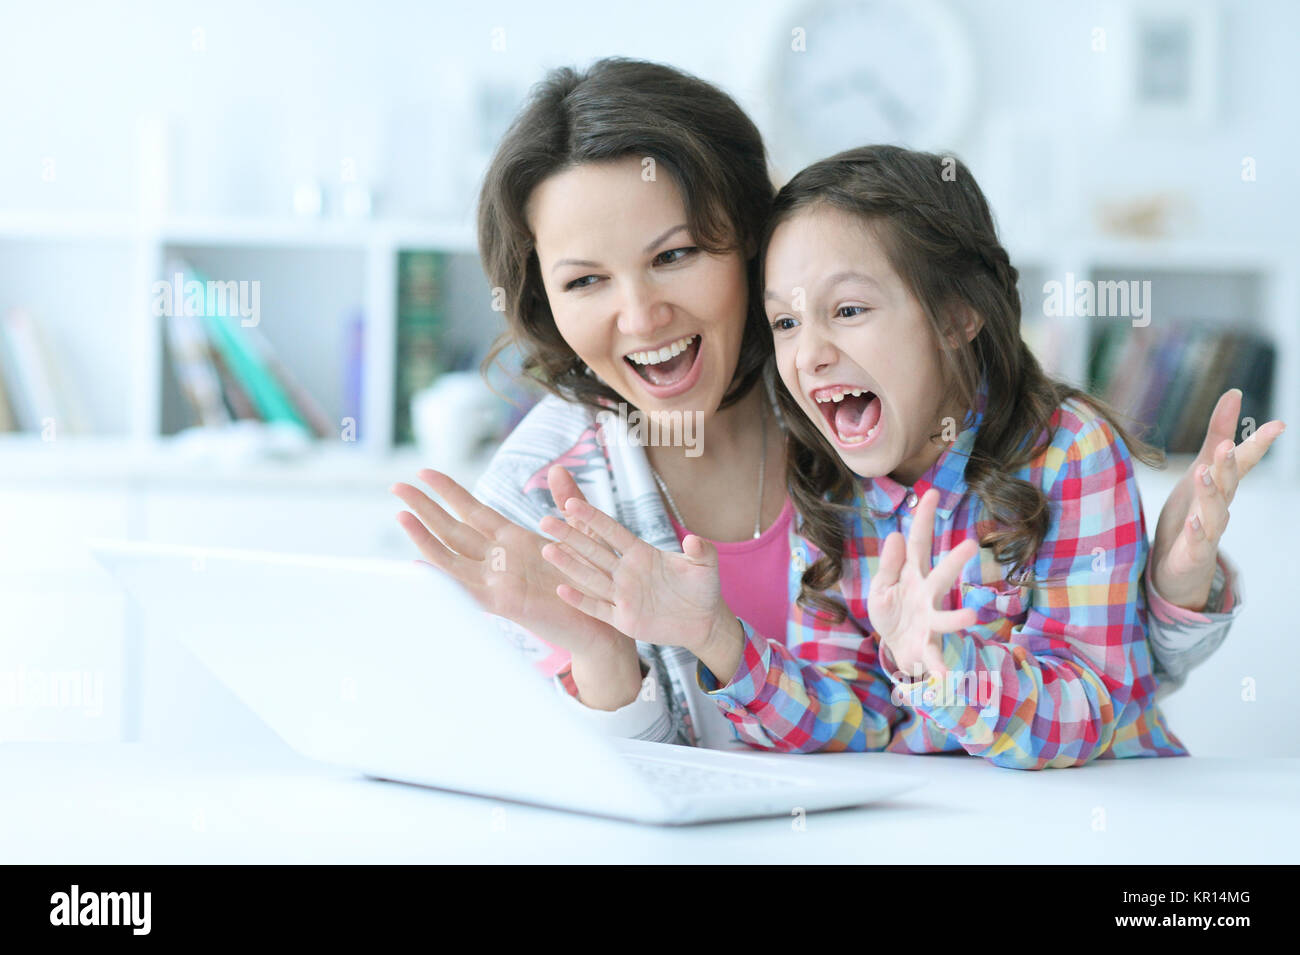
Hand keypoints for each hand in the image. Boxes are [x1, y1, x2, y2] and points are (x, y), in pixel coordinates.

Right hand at [391, 468, 641, 706]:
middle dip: (425, 507)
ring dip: (425, 536)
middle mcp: (500, 559)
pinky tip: (422, 564)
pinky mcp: (504, 603)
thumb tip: (557, 469)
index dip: (449, 492)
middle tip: (396, 485)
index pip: (474, 511)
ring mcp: (498, 580)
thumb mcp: (581, 533)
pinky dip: (444, 577)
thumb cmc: (590, 581)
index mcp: (514, 541)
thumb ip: (568, 501)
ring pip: (452, 555)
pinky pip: (466, 588)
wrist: (602, 625)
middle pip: (454, 528)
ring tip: (401, 515)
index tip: (425, 471)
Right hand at [538, 497, 744, 679]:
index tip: (571, 502)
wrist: (703, 621)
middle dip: (570, 536)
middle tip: (545, 521)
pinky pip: (598, 608)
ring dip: (569, 565)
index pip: (612, 532)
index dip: (593, 518)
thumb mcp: (706, 567)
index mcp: (641, 553)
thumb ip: (701, 551)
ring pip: (590, 577)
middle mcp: (626, 571)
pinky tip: (561, 589)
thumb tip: (694, 539)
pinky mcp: (623, 619)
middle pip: (593, 551)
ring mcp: (622, 595)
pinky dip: (580, 600)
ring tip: (547, 550)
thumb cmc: (703, 588)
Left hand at [868, 488, 977, 681]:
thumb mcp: (882, 587)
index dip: (924, 519)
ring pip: (945, 618)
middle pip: (941, 576)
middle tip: (970, 545)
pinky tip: (946, 677)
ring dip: (957, 617)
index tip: (931, 492)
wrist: (897, 648)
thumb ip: (889, 565)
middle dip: (954, 562)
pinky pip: (935, 658)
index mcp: (913, 575)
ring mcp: (930, 621)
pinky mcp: (927, 647)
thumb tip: (896, 536)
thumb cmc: (893, 611)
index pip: (918, 543)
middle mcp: (927, 595)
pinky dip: (939, 668)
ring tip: (970, 615)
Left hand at [1150, 389, 1284, 610]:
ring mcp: (1207, 531)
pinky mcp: (1192, 553)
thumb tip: (1234, 393)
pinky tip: (1191, 522)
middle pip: (1227, 484)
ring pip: (1213, 512)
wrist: (1180, 566)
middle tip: (1224, 444)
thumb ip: (1217, 433)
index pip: (1242, 462)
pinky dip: (1195, 533)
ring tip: (1202, 473)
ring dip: (1210, 494)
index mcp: (1221, 486)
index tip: (1279, 425)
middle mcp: (1219, 507)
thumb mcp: (1202, 468)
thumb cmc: (1193, 512)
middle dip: (1228, 464)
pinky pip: (1197, 543)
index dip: (1258, 444)